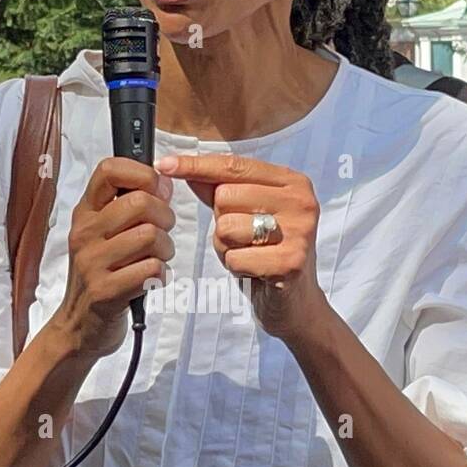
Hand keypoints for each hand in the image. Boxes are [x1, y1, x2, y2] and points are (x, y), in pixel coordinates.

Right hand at [54, 158, 174, 357]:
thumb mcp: (104, 235)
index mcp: (86, 213)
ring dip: (165, 250)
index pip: (110, 170)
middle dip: (165, 218)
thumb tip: (164, 183)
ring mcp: (92, 263)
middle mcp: (85, 233)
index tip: (156, 190)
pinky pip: (151, 269)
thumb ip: (129, 207)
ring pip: (150, 236)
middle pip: (140, 202)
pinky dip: (160, 275)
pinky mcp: (105, 291)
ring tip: (155, 260)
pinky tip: (149, 281)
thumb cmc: (101, 275)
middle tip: (161, 234)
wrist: (78, 326)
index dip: (143, 173)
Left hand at [156, 152, 321, 338]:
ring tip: (250, 255)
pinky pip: (235, 258)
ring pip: (226, 227)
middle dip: (222, 221)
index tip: (165, 164)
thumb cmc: (267, 253)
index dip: (197, 166)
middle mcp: (301, 202)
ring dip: (227, 247)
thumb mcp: (244, 214)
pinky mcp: (291, 263)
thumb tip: (178, 165)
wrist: (296, 302)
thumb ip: (216, 188)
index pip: (235, 166)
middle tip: (245, 240)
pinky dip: (236, 268)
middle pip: (226, 196)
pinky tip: (255, 272)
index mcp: (292, 182)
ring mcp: (299, 232)